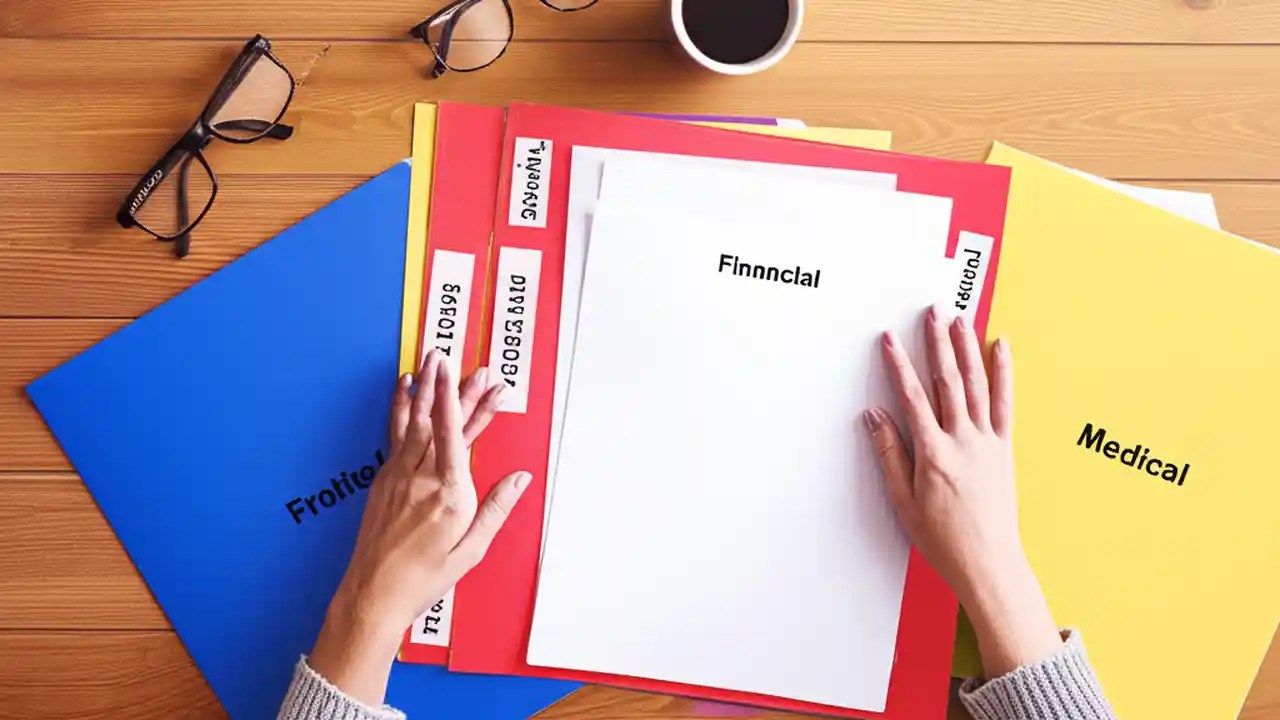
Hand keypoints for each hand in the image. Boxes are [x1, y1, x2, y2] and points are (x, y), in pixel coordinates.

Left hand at [309, 351, 531, 704]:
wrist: (373, 595)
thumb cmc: (422, 579)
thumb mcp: (472, 549)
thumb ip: (496, 508)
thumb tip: (520, 479)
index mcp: (448, 494)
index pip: (452, 433)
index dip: (455, 398)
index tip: (459, 372)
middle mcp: (420, 479)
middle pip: (438, 422)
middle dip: (452, 388)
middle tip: (465, 363)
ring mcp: (397, 477)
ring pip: (414, 423)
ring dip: (426, 390)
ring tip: (432, 363)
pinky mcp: (384, 481)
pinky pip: (396, 435)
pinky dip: (402, 409)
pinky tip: (405, 391)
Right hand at [863, 306, 1060, 677]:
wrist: (988, 562)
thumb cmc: (942, 539)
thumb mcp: (903, 501)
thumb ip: (889, 454)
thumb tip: (874, 416)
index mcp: (934, 454)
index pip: (913, 398)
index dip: (898, 366)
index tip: (889, 340)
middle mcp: (964, 441)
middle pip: (948, 381)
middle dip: (937, 343)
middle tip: (931, 313)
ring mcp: (988, 442)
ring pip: (977, 384)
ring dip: (967, 348)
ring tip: (960, 319)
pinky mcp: (1005, 448)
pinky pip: (1005, 402)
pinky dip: (1004, 373)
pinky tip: (1001, 348)